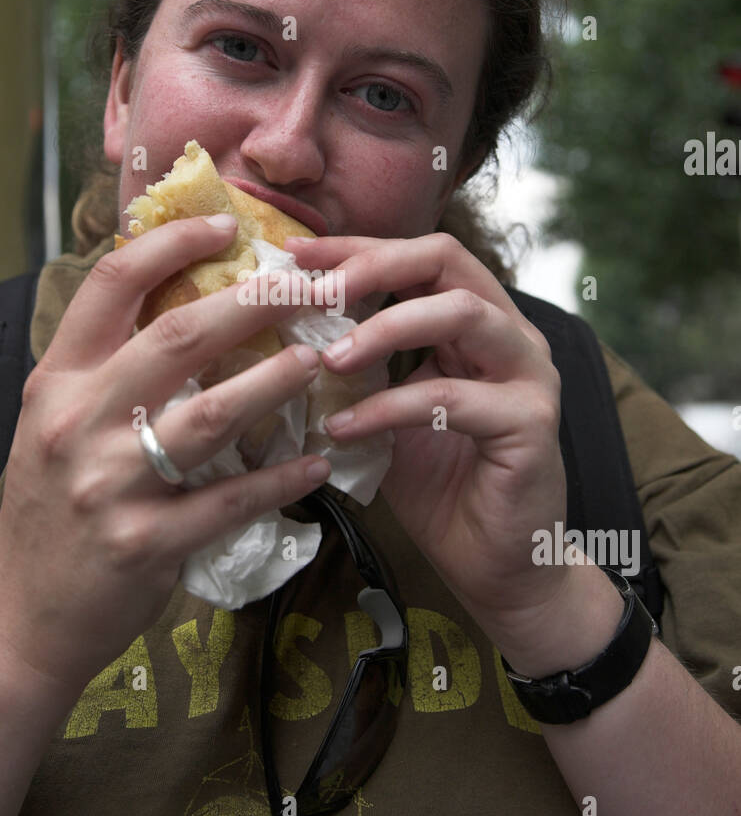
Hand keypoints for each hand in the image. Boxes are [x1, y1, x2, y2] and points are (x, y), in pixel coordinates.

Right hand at [0, 216, 331, 694]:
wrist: (22, 617)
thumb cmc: (50, 508)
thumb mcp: (55, 423)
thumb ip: (104, 369)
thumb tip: (182, 300)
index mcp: (56, 381)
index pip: (112, 285)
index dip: (173, 243)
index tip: (228, 224)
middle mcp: (76, 422)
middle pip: (179, 336)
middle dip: (254, 302)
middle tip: (308, 286)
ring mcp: (108, 485)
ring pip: (212, 415)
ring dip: (277, 381)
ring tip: (321, 359)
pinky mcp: (143, 544)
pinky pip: (229, 503)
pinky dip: (280, 480)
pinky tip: (318, 464)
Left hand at [285, 231, 576, 649]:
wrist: (498, 567)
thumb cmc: (442, 487)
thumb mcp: (387, 411)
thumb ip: (359, 368)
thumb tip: (284, 331)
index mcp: (478, 321)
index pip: (419, 256)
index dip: (356, 247)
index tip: (294, 253)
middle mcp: (512, 334)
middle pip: (446, 260)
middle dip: (371, 265)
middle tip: (311, 290)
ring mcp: (529, 375)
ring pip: (460, 313)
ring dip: (385, 326)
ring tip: (327, 357)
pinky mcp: (531, 423)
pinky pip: (450, 397)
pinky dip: (388, 407)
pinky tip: (342, 426)